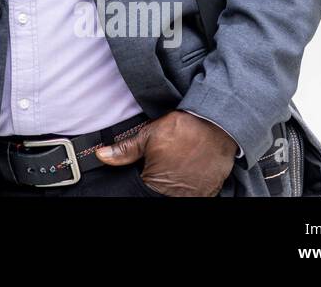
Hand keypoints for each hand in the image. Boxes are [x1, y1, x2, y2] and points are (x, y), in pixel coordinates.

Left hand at [95, 110, 236, 195]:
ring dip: (176, 184)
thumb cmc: (183, 129)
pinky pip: (197, 193)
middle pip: (161, 194)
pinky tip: (190, 169)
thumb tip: (102, 155)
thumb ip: (124, 150)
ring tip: (177, 166)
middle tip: (164, 167)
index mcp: (158, 185)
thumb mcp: (149, 135)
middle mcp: (178, 195)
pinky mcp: (211, 191)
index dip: (142, 181)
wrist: (218, 125)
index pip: (142, 191)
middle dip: (159, 183)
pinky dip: (192, 185)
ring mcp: (196, 195)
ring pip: (180, 194)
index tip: (146, 172)